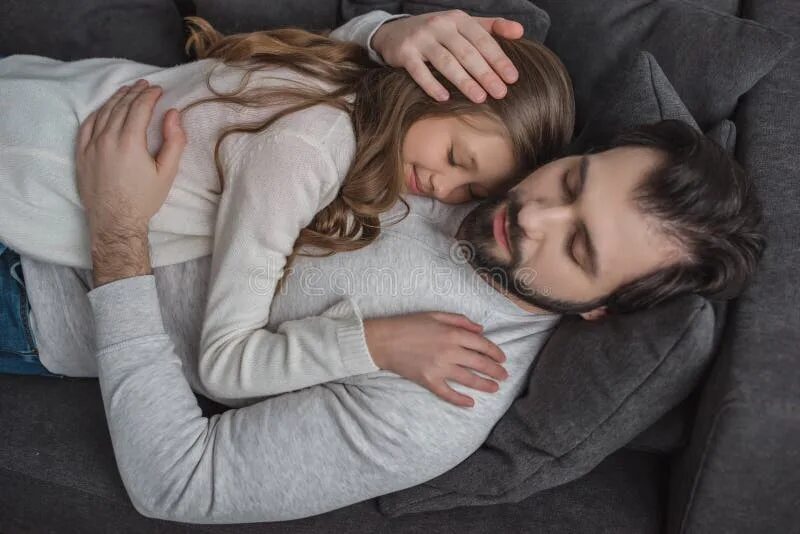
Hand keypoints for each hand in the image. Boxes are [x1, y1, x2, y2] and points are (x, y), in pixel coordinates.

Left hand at [76, 78, 185, 234]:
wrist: (115, 222)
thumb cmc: (144, 199)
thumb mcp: (167, 172)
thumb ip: (174, 141)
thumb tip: (173, 114)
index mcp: (130, 142)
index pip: (139, 108)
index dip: (150, 96)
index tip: (159, 90)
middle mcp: (107, 139)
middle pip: (121, 106)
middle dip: (135, 93)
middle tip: (145, 85)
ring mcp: (91, 145)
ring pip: (104, 113)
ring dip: (117, 98)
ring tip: (127, 91)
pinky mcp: (81, 153)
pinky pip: (87, 125)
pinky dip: (98, 112)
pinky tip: (105, 108)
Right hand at [364, 312, 508, 407]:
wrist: (383, 340)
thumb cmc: (409, 324)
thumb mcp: (436, 315)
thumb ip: (460, 321)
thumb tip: (481, 330)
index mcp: (453, 333)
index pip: (482, 345)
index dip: (495, 352)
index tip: (502, 359)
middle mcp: (450, 351)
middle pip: (480, 363)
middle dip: (495, 371)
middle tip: (504, 376)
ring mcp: (439, 368)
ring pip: (468, 379)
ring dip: (484, 385)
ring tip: (494, 388)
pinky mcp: (428, 381)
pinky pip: (448, 393)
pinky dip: (460, 400)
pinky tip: (470, 403)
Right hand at [371, 10, 523, 102]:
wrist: (394, 32)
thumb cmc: (437, 33)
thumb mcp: (463, 25)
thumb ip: (491, 27)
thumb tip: (520, 32)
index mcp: (458, 19)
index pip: (483, 40)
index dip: (499, 59)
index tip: (513, 78)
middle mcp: (440, 26)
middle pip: (467, 52)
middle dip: (485, 74)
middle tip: (501, 93)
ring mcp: (421, 39)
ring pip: (446, 62)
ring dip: (464, 81)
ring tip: (480, 98)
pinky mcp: (404, 53)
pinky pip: (419, 71)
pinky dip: (432, 85)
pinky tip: (444, 98)